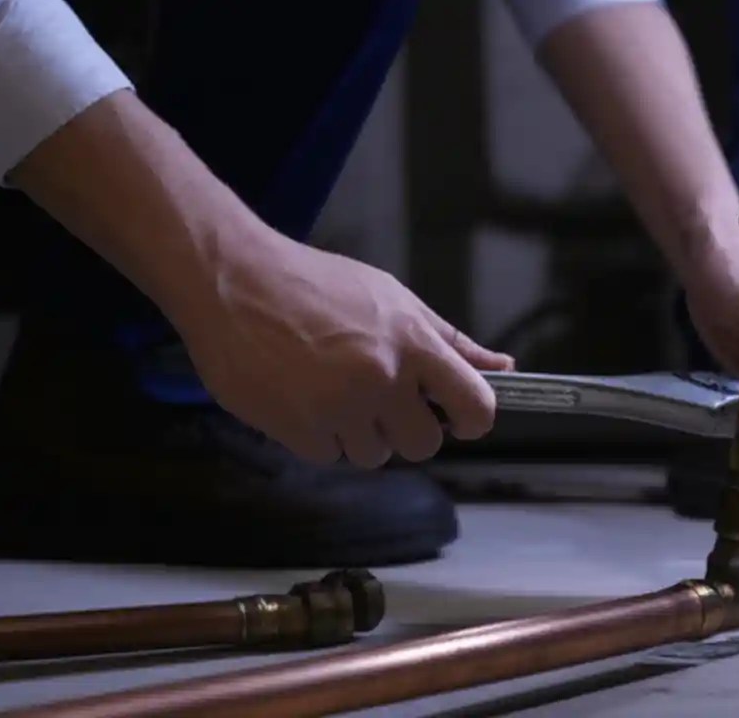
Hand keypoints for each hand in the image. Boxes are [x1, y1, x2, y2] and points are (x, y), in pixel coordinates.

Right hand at [169, 228, 514, 467]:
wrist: (234, 281)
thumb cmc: (316, 286)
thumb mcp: (394, 300)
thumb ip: (451, 342)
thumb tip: (504, 367)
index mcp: (413, 343)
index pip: (476, 406)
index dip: (473, 418)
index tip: (458, 416)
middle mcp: (382, 378)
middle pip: (424, 444)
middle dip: (407, 429)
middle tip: (380, 399)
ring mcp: (339, 407)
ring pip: (375, 456)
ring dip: (359, 433)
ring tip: (333, 389)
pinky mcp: (298, 428)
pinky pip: (330, 456)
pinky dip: (320, 436)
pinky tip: (304, 397)